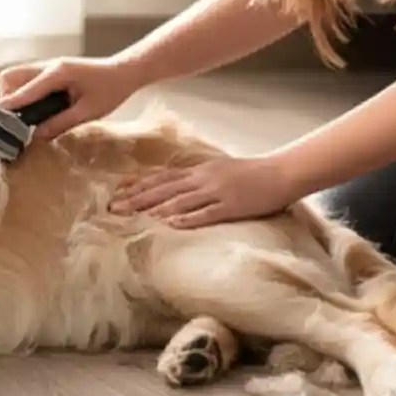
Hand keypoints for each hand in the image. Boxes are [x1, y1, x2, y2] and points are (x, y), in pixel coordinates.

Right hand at [0, 56, 138, 139]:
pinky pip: (25, 79)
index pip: (25, 89)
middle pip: (9, 76)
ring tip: (24, 114)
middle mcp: (48, 66)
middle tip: (16, 117)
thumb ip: (61, 123)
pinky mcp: (50, 70)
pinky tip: (34, 107)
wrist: (124, 71)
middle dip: (7, 96)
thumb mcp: (88, 112)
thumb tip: (36, 136)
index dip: (10, 105)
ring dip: (13, 93)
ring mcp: (48, 66)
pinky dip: (22, 92)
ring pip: (14, 76)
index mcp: (58, 74)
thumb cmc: (111, 90)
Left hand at [109, 155, 301, 228]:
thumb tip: (173, 187)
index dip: (138, 185)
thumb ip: (196, 178)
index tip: (117, 192)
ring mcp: (216, 192)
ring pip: (178, 201)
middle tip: (114, 208)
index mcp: (198, 170)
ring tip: (132, 218)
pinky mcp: (231, 206)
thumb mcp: (218, 170)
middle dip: (136, 199)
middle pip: (163, 189)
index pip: (161, 177)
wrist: (281, 173)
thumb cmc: (250, 174)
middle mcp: (202, 179)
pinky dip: (186, 219)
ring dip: (153, 210)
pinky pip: (205, 213)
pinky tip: (169, 225)